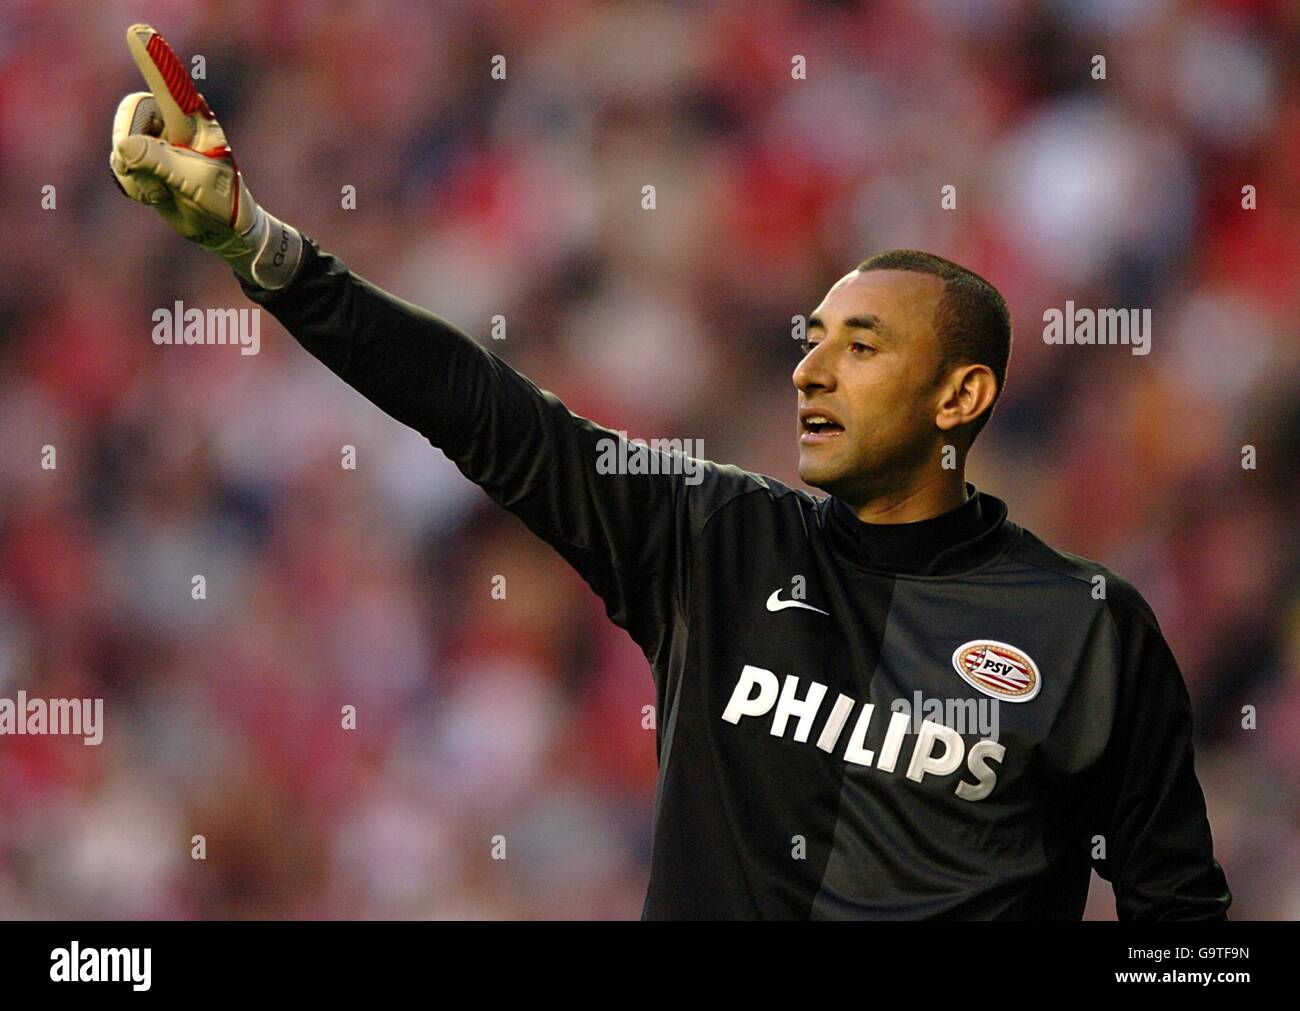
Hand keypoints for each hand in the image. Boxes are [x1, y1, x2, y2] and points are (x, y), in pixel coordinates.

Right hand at [109, 23, 300, 288]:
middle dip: (129, 141)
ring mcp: (156, 141)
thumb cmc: (221, 203)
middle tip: (147, 175)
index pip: (170, 86)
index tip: (138, 32)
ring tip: (160, 192)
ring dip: (133, 171)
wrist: (220, 229)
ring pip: (121, 139)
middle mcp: (173, 124)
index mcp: (194, 122)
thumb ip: (160, 163)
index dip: (154, 60)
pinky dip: (132, 182)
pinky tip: (154, 196)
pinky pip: (120, 162)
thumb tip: (124, 146)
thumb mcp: (196, 185)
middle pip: (132, 110)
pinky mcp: (143, 159)